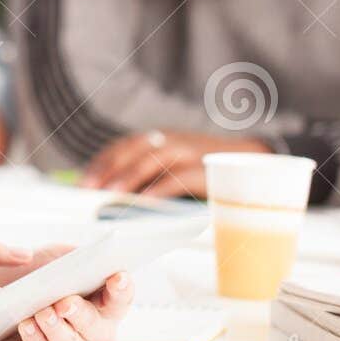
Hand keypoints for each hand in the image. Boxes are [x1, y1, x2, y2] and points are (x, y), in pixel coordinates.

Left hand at [0, 243, 132, 340]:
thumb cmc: (25, 279)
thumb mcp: (49, 258)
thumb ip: (72, 255)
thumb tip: (90, 254)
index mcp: (100, 302)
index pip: (120, 298)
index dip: (122, 289)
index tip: (117, 277)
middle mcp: (93, 331)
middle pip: (99, 327)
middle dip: (82, 313)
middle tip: (65, 303)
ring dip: (57, 329)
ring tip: (42, 313)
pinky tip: (27, 326)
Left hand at [82, 130, 270, 196]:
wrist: (256, 160)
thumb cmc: (210, 168)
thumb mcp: (178, 164)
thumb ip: (152, 174)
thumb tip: (116, 195)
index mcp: (163, 138)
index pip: (124, 145)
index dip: (102, 161)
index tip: (83, 182)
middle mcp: (173, 140)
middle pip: (133, 149)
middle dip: (108, 168)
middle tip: (88, 189)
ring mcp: (190, 153)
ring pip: (151, 160)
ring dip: (127, 177)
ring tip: (108, 194)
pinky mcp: (206, 170)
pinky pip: (177, 178)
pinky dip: (157, 189)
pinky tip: (142, 202)